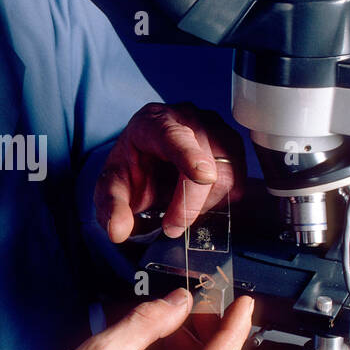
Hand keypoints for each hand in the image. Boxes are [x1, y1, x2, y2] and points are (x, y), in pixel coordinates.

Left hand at [94, 101, 245, 241]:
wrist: (148, 155)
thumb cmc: (133, 165)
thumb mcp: (112, 186)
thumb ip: (111, 207)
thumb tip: (117, 231)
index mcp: (153, 122)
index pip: (174, 137)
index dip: (190, 156)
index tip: (203, 177)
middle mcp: (187, 117)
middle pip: (205, 163)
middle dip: (189, 204)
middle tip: (172, 226)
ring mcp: (213, 126)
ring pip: (226, 172)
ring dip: (206, 202)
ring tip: (183, 206)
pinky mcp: (230, 141)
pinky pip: (237, 177)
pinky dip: (221, 197)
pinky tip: (199, 197)